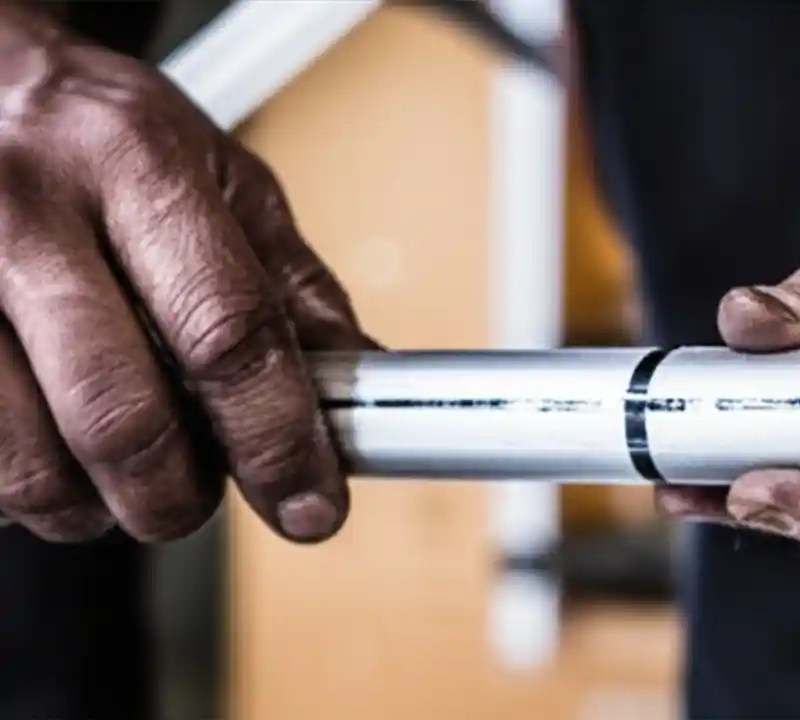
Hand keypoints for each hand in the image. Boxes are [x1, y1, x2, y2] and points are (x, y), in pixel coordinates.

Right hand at [0, 7, 371, 542]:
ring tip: (116, 471)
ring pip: (28, 461)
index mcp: (137, 165)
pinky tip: (45, 441)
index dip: (277, 440)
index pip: (227, 333)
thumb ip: (292, 287)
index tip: (311, 504)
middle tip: (198, 496)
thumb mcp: (221, 180)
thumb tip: (358, 390)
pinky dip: (21, 485)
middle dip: (179, 496)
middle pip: (121, 416)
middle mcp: (27, 208)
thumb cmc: (103, 139)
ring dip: (93, 504)